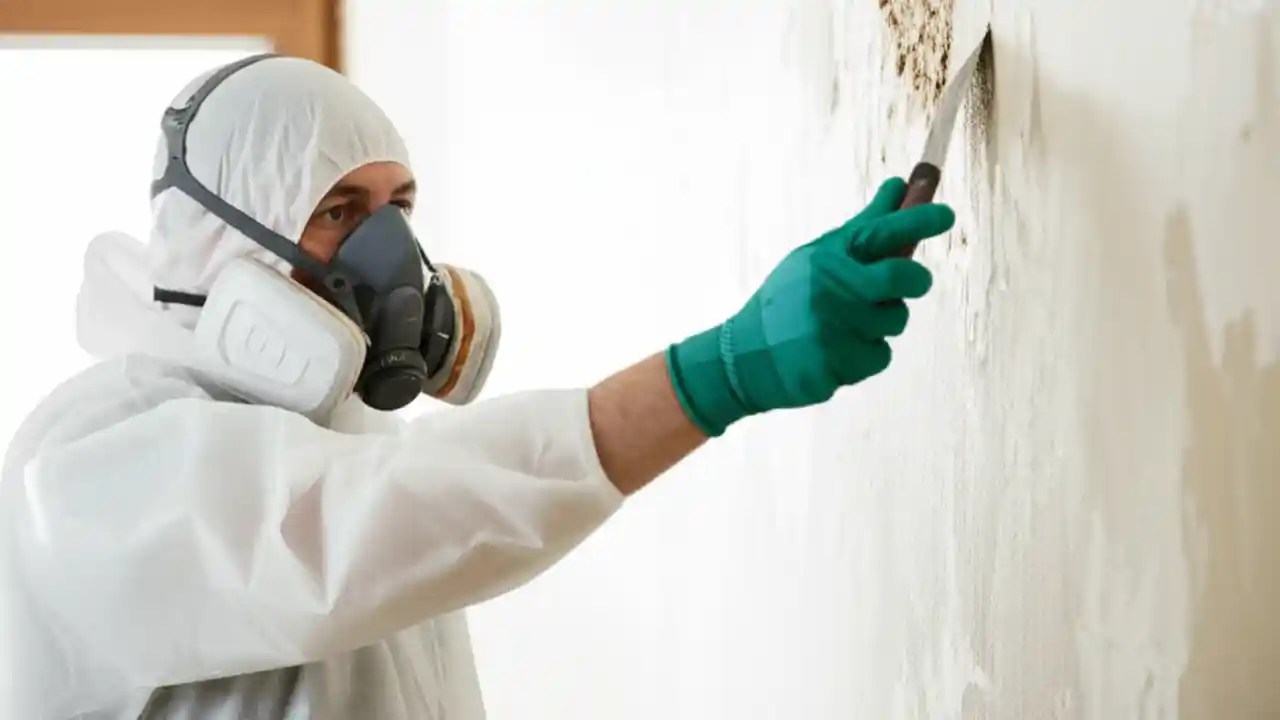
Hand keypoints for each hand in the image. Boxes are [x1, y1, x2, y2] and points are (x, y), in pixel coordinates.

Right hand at [665, 177, 955, 435]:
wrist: (745, 359)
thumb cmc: (787, 303)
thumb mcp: (815, 259)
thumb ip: (861, 228)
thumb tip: (898, 187)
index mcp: (826, 258)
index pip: (879, 232)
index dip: (916, 220)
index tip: (946, 214)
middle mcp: (831, 288)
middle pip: (902, 277)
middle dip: (915, 280)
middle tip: (913, 281)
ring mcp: (836, 326)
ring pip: (895, 321)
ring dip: (882, 324)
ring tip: (845, 326)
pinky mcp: (840, 362)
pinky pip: (881, 355)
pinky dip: (866, 356)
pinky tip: (837, 352)